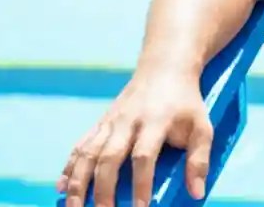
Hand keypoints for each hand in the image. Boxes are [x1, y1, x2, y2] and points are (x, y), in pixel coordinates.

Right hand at [57, 69, 213, 206]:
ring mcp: (111, 121)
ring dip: (78, 183)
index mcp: (156, 121)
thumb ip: (199, 160)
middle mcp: (128, 121)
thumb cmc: (186, 104)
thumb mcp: (202, 127)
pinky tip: (61, 187)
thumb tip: (196, 194)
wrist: (164, 69)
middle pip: (110, 157)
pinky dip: (69, 167)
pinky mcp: (100, 122)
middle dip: (103, 189)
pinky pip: (80, 146)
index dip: (141, 184)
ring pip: (88, 153)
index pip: (144, 156)